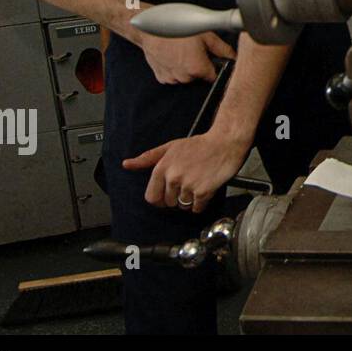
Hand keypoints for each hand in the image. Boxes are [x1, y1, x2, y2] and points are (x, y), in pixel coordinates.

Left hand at [122, 129, 250, 211]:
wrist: (225, 142)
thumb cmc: (199, 144)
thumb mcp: (170, 146)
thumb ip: (148, 158)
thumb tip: (126, 164)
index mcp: (162, 168)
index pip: (152, 197)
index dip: (160, 199)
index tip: (168, 195)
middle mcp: (173, 178)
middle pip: (168, 203)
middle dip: (177, 197)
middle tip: (189, 183)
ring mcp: (188, 185)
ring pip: (183, 206)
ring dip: (190, 200)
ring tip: (198, 184)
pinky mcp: (203, 191)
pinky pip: (197, 208)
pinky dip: (201, 203)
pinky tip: (206, 189)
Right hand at [131, 4, 235, 83]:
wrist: (150, 29)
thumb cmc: (178, 29)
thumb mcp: (206, 35)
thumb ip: (223, 49)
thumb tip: (234, 57)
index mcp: (198, 69)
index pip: (215, 78)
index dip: (216, 69)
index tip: (214, 61)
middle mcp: (184, 78)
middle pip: (200, 77)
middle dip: (200, 66)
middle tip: (195, 51)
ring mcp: (172, 79)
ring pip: (186, 78)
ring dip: (187, 69)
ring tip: (182, 52)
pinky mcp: (161, 78)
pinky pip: (174, 77)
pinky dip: (175, 69)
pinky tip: (173, 56)